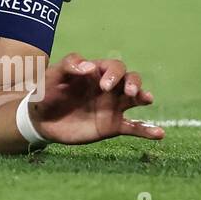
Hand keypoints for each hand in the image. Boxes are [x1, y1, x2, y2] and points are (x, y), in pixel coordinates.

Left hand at [30, 53, 163, 144]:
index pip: (113, 66)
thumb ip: (68, 67)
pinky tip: (159, 133)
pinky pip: (134, 127)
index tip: (103, 85)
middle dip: (133, 83)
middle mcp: (108, 88)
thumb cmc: (46, 92)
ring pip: (136, 99)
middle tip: (128, 92)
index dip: (113, 73)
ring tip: (147, 99)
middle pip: (130, 79)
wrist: (41, 120)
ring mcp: (112, 106)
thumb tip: (89, 66)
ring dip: (143, 97)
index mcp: (95, 72)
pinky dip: (147, 130)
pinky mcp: (112, 126)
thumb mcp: (51, 76)